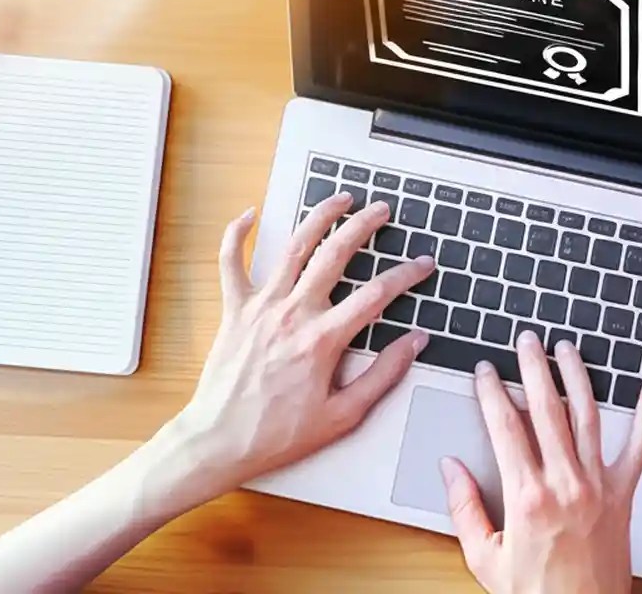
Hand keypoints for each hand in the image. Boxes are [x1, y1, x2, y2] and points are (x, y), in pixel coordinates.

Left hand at [157, 191, 434, 510]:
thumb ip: (383, 375)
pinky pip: (231, 264)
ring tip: (339, 199)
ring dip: (318, 217)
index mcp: (322, 340)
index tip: (423, 265)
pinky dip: (237, 236)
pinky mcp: (235, 311)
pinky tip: (249, 215)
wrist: (219, 441)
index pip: (377, 294)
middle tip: (382, 211)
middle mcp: (292, 314)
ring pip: (292, 248)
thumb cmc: (277, 434)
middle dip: (364, 226)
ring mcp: (261, 308)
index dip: (406, 275)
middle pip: (335, 255)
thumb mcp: (343, 415)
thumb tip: (413, 343)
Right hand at [442, 333, 641, 593]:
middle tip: (527, 341)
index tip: (486, 371)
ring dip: (577, 378)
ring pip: (588, 417)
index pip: (505, 427)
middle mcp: (565, 483)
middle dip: (534, 368)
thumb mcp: (485, 558)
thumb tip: (450, 469)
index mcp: (526, 497)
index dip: (493, 392)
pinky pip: (638, 449)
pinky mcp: (623, 496)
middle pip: (547, 410)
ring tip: (568, 349)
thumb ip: (464, 509)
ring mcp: (598, 486)